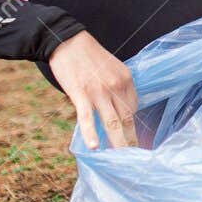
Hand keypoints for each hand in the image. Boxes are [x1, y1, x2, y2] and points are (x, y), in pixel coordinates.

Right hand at [49, 31, 139, 149]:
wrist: (67, 41)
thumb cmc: (89, 56)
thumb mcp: (112, 68)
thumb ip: (118, 88)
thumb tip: (119, 110)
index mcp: (126, 79)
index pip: (133, 108)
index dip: (131, 126)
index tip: (131, 139)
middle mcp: (116, 86)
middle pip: (127, 119)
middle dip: (131, 141)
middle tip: (134, 158)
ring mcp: (99, 91)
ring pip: (111, 122)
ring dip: (116, 143)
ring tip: (119, 160)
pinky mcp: (81, 93)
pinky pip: (87, 117)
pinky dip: (90, 133)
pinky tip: (93, 147)